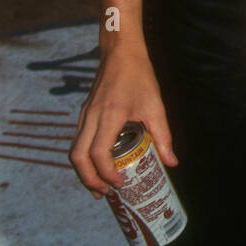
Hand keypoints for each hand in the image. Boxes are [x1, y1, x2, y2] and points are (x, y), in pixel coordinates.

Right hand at [69, 39, 176, 196]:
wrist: (120, 52)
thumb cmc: (139, 76)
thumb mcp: (156, 105)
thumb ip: (163, 136)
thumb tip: (172, 163)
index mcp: (109, 115)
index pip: (98, 153)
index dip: (107, 174)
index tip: (121, 184)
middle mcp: (91, 117)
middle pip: (78, 157)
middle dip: (89, 180)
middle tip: (105, 194)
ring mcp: (84, 115)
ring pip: (74, 151)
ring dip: (83, 172)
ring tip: (99, 187)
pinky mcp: (84, 114)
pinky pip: (77, 141)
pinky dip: (84, 159)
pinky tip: (98, 166)